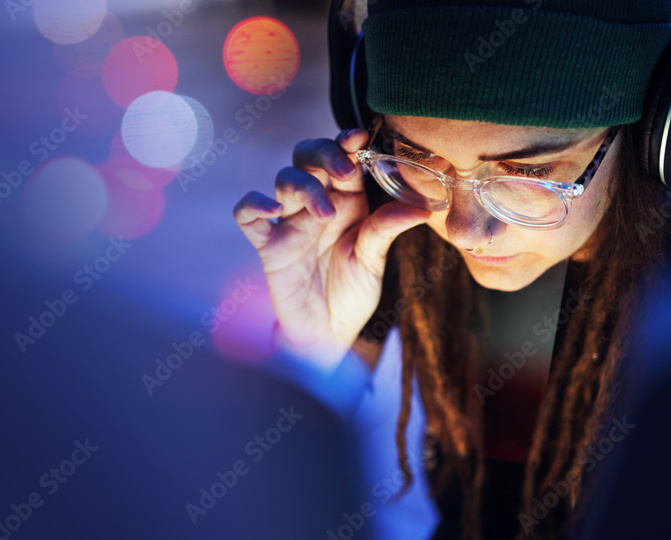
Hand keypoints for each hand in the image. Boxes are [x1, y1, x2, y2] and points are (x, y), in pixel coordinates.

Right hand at [234, 127, 429, 367]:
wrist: (326, 334)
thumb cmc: (352, 293)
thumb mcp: (374, 259)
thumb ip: (387, 228)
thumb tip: (423, 207)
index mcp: (347, 202)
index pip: (344, 159)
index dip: (347, 141)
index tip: (360, 135)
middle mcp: (317, 205)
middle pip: (307, 156)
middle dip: (323, 153)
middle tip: (344, 171)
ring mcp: (290, 223)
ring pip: (283, 179)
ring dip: (303, 186)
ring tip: (325, 214)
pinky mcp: (268, 245)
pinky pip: (247, 215)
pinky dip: (253, 204)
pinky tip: (271, 210)